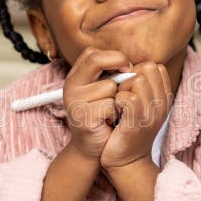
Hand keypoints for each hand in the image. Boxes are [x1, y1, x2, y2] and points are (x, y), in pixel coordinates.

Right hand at [62, 46, 132, 161]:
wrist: (92, 147)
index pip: (92, 53)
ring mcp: (74, 102)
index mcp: (75, 77)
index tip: (127, 66)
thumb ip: (109, 75)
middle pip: (95, 61)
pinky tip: (109, 121)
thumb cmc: (101, 116)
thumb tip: (130, 64)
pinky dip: (116, 114)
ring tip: (112, 110)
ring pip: (109, 87)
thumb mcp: (101, 91)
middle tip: (130, 74)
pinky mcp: (83, 118)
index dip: (113, 56)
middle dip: (118, 64)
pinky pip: (110, 106)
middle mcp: (70, 86)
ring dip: (118, 99)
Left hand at [100, 61, 173, 170]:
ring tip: (117, 102)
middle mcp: (162, 104)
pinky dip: (116, 100)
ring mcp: (152, 114)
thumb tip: (129, 66)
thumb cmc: (127, 129)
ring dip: (122, 88)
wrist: (125, 162)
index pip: (155, 66)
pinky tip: (113, 110)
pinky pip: (128, 98)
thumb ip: (141, 86)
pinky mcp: (137, 124)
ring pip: (138, 80)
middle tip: (121, 93)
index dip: (138, 71)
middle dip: (130, 75)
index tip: (128, 87)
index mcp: (164, 98)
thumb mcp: (141, 105)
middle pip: (148, 68)